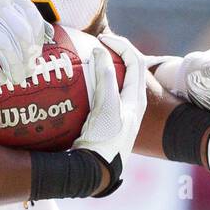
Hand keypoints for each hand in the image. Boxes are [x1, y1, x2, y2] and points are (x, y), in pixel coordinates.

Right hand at [0, 0, 54, 89]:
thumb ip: (25, 14)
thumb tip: (50, 36)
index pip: (32, 21)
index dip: (37, 42)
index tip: (35, 56)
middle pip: (21, 36)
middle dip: (28, 59)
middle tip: (28, 73)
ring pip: (3, 48)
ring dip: (13, 68)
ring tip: (16, 79)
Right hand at [72, 33, 148, 191]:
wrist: (96, 171)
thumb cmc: (104, 139)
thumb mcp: (107, 106)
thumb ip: (105, 78)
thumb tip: (99, 51)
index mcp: (136, 99)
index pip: (135, 61)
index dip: (120, 44)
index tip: (100, 38)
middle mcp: (131, 105)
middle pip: (127, 70)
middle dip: (112, 54)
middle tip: (92, 45)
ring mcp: (119, 115)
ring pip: (114, 84)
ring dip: (101, 70)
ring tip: (82, 62)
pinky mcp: (106, 123)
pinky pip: (100, 97)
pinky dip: (90, 87)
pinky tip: (72, 89)